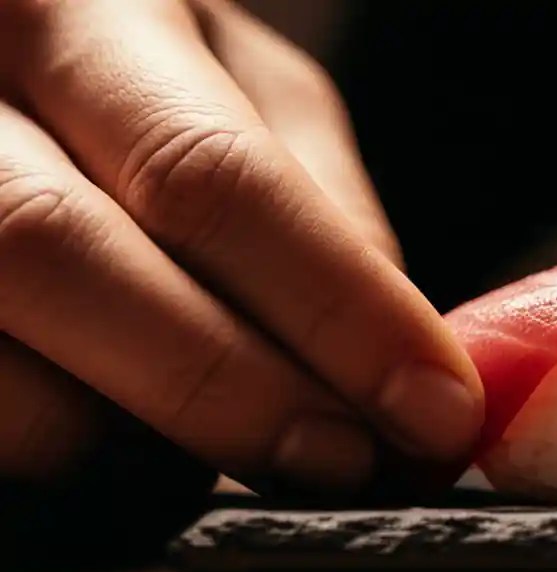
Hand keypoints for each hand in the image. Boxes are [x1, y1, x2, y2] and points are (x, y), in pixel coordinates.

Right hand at [0, 0, 482, 502]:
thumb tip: (401, 359)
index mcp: (82, 11)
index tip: (430, 411)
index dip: (333, 310)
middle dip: (226, 387)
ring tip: (197, 442)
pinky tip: (101, 431)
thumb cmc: (128, 72)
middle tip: (333, 460)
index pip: (209, 174)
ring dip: (114, 430)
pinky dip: (45, 437)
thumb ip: (317, 205)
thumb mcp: (235, 88)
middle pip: (63, 252)